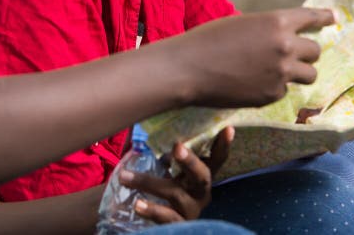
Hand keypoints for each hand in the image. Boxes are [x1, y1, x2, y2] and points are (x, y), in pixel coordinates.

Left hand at [119, 126, 234, 223]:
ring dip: (148, 183)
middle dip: (191, 161)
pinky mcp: (181, 225)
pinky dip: (152, 210)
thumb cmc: (172, 191)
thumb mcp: (175, 173)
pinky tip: (137, 204)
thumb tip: (153, 129)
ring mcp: (192, 209)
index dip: (223, 145)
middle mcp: (202, 192)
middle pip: (201, 176)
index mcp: (202, 175)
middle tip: (178, 146)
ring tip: (125, 176)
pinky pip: (167, 217)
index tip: (228, 128)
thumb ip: (170, 157)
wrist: (170, 224)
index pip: (217, 159)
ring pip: (174, 194)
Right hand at [168, 8, 334, 107]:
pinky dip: (274, 87)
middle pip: (315, 51)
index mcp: (276, 22)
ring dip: (298, 72)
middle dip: (306, 53)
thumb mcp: (242, 24)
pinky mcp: (272, 94)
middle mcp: (285, 46)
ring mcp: (281, 73)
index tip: (334, 18)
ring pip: (309, 74)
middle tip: (294, 54)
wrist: (188, 68)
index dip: (324, 17)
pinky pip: (284, 90)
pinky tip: (252, 83)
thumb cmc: (208, 40)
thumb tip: (284, 40)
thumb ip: (268, 31)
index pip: (311, 18)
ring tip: (278, 72)